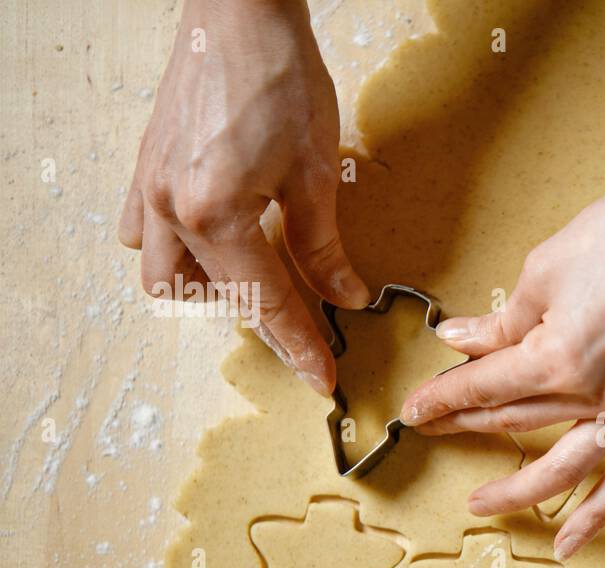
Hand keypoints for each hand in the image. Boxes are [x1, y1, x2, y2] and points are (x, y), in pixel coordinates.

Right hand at [118, 0, 368, 394]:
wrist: (237, 9)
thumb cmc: (278, 77)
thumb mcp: (316, 172)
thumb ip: (323, 245)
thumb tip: (344, 295)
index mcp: (214, 216)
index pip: (263, 303)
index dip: (299, 345)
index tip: (322, 378)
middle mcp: (169, 208)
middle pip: (210, 298)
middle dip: (256, 321)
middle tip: (302, 330)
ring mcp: (148, 187)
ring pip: (164, 272)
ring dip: (208, 291)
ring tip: (256, 284)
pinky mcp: (147, 165)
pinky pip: (143, 231)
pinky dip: (176, 251)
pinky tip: (210, 244)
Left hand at [400, 154, 604, 559]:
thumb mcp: (545, 270)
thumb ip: (502, 320)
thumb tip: (459, 340)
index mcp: (557, 355)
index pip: (485, 387)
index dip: (443, 397)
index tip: (415, 408)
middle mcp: (594, 393)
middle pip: (514, 422)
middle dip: (466, 426)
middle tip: (434, 431)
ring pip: (564, 465)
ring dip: (518, 488)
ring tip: (481, 503)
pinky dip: (598, 511)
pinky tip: (568, 541)